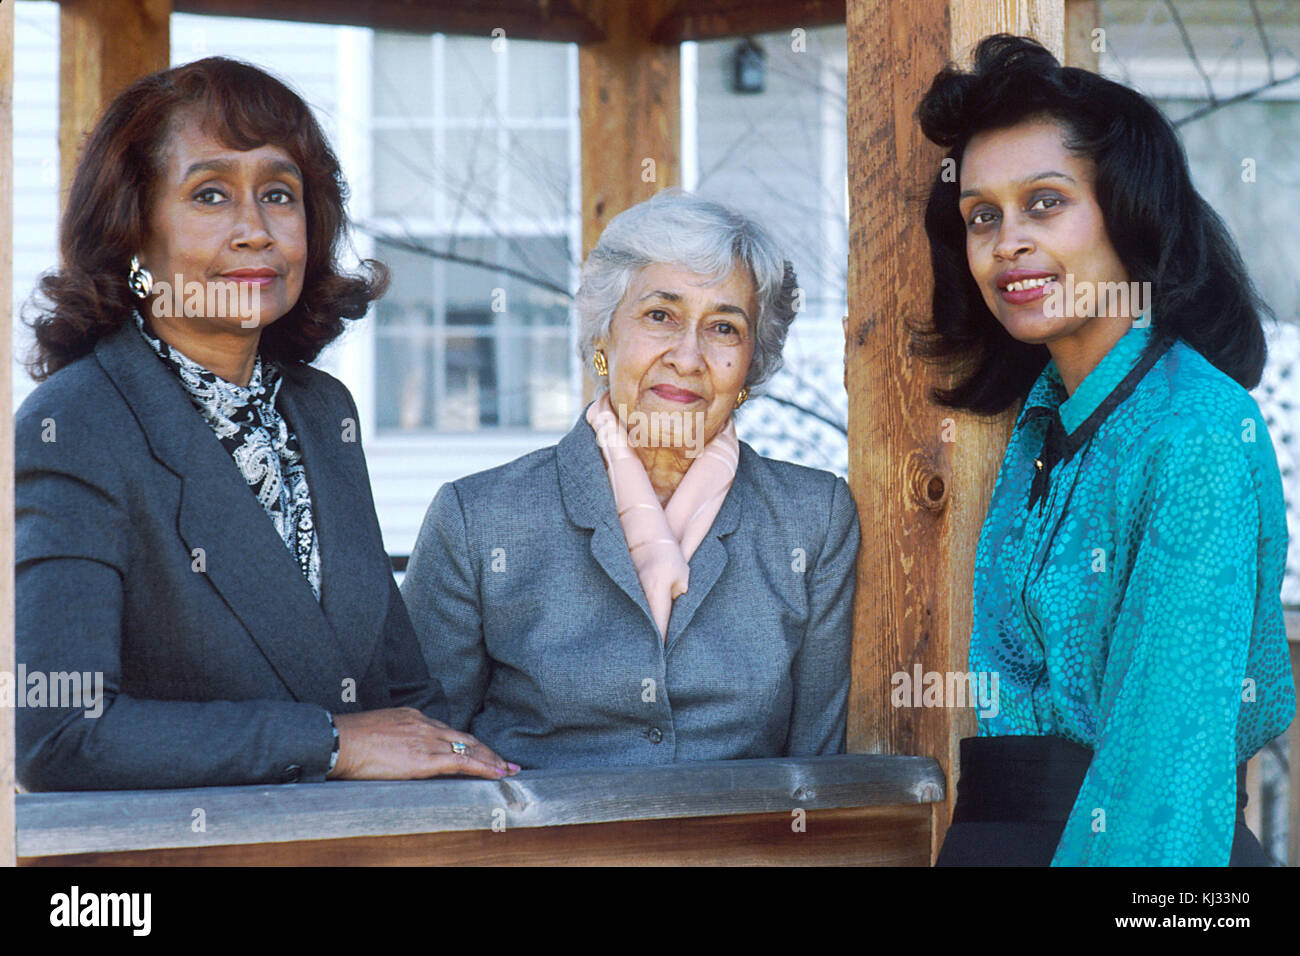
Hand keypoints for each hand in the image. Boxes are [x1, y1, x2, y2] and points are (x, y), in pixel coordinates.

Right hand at [327, 708, 519, 780]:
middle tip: (505, 762)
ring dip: (490, 760)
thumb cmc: (349, 740)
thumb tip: (398, 752)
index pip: (448, 731)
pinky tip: (494, 774)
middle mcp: (424, 724)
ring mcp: (426, 739)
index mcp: (413, 717)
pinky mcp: (424, 757)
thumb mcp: (378, 730)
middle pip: (464, 738)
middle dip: (487, 750)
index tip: (479, 750)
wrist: (338, 741)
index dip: (466, 743)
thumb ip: (395, 738)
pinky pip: (461, 762)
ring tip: (506, 770)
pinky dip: (482, 768)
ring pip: (468, 749)